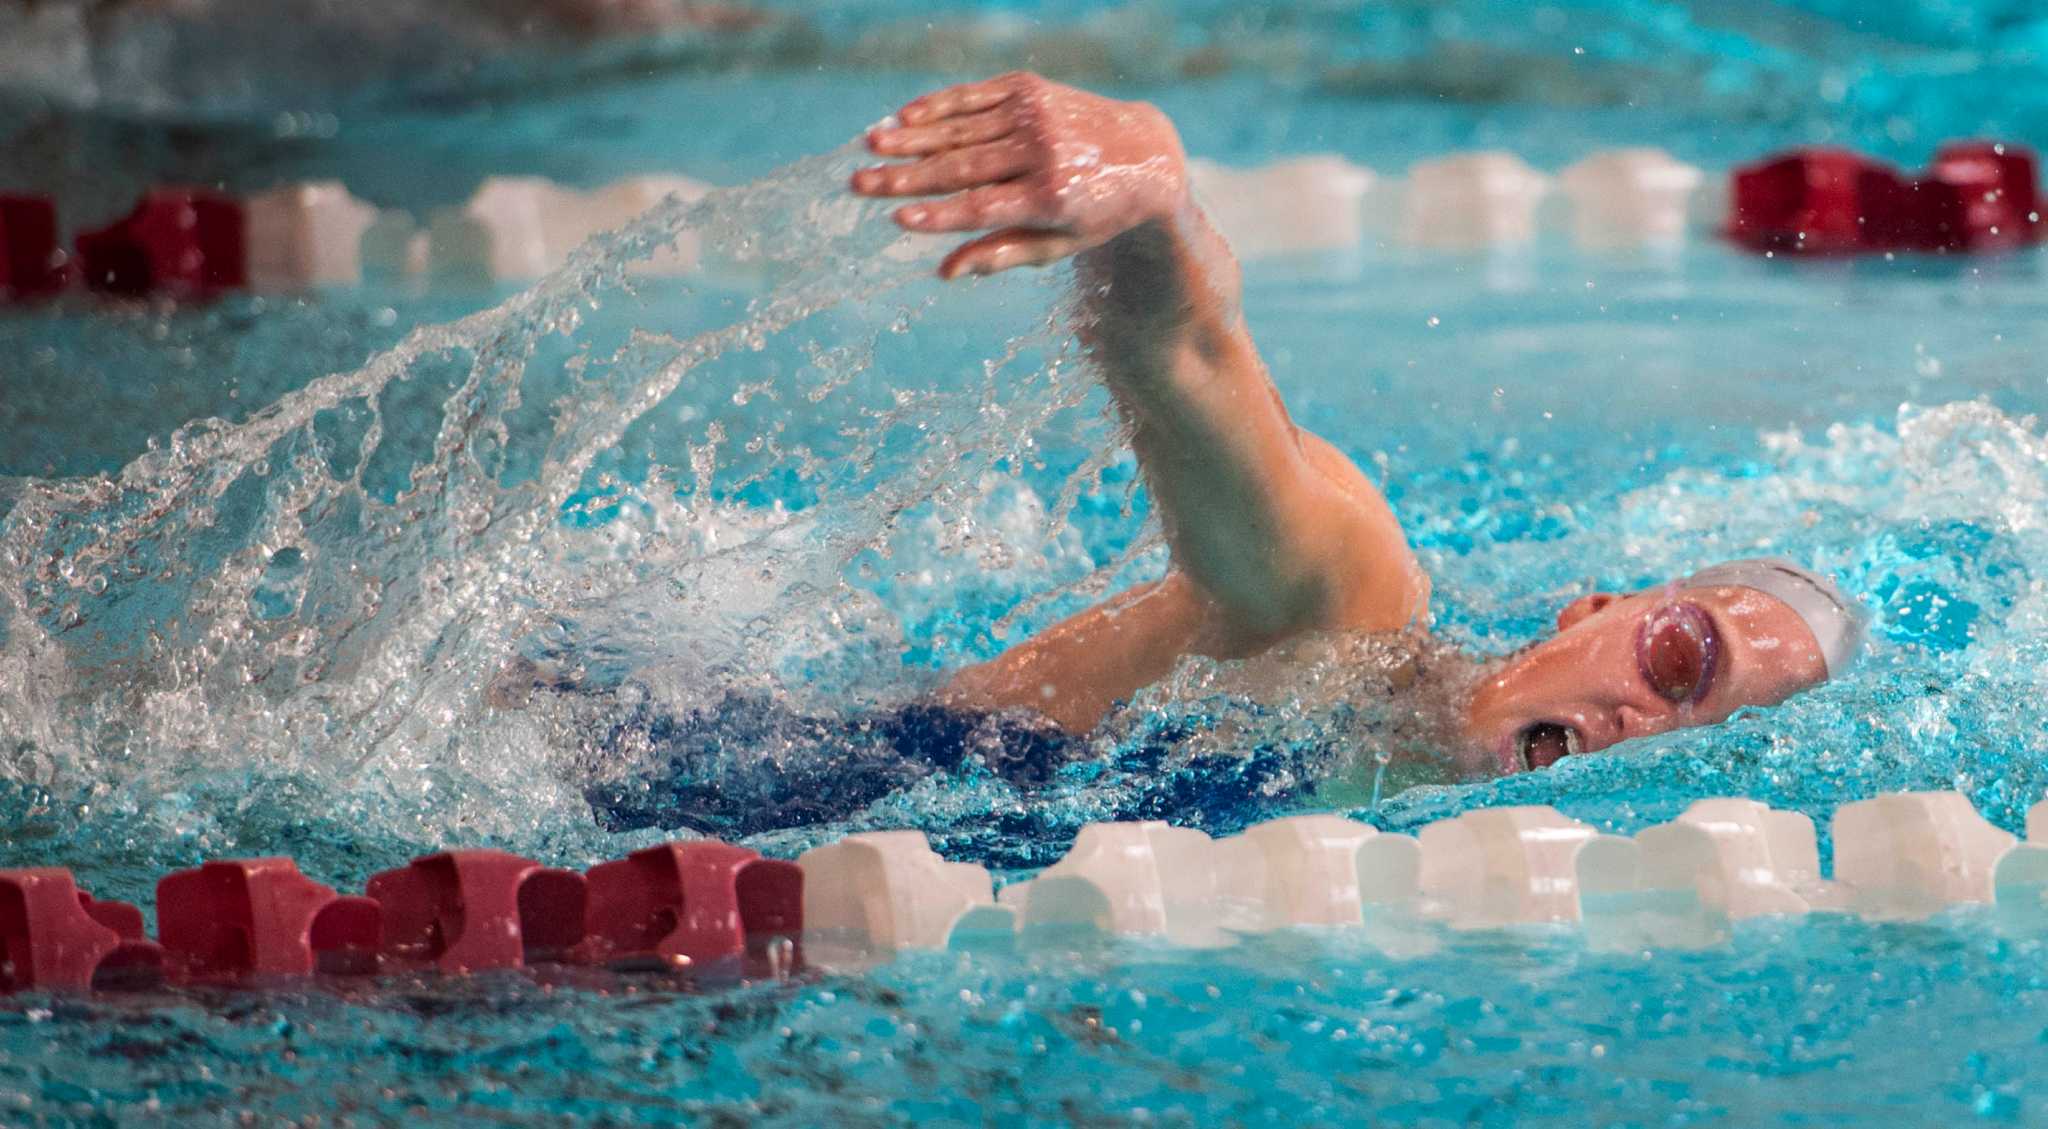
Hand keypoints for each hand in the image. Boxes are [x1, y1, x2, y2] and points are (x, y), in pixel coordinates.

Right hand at [852, 72, 1188, 278]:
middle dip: (906, 176)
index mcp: (1051, 198)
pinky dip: (939, 106)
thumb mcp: (1059, 244)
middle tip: (859, 182)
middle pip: (961, 167)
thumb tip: (945, 271)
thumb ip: (1002, 254)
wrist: (1145, 153)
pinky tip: (905, 115)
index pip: (982, 208)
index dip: (938, 215)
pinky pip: (975, 96)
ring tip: (870, 145)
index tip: (896, 219)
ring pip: (962, 129)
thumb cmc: (1095, 212)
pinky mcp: (1030, 88)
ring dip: (912, 137)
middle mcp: (1043, 152)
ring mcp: (1036, 115)